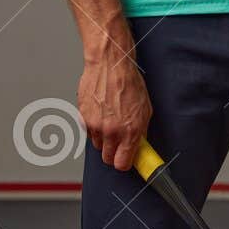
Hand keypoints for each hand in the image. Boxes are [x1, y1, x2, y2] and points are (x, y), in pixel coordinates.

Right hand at [78, 46, 152, 171]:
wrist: (110, 64)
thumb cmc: (128, 82)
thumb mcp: (145, 109)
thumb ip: (141, 131)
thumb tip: (139, 146)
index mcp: (130, 131)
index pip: (122, 164)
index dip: (124, 163)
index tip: (126, 160)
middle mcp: (111, 131)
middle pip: (107, 159)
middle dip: (113, 153)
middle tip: (118, 143)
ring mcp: (95, 124)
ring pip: (97, 145)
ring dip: (103, 139)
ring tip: (110, 121)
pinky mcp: (83, 116)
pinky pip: (88, 131)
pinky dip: (94, 126)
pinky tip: (101, 112)